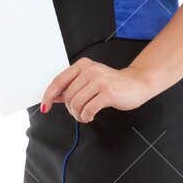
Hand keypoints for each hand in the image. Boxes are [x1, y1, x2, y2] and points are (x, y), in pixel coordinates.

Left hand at [40, 57, 154, 121]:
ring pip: (76, 104)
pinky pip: (88, 109)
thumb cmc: (113, 83)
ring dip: (78, 115)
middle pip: (68, 96)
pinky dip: (86, 116)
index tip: (45, 106)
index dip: (49, 95)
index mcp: (83, 65)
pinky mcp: (108, 92)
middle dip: (70, 109)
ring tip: (84, 116)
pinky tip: (90, 116)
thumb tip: (54, 97)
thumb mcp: (90, 80)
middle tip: (78, 113)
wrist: (137, 83)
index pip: (59, 81)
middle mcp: (90, 70)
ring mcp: (99, 81)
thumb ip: (73, 87)